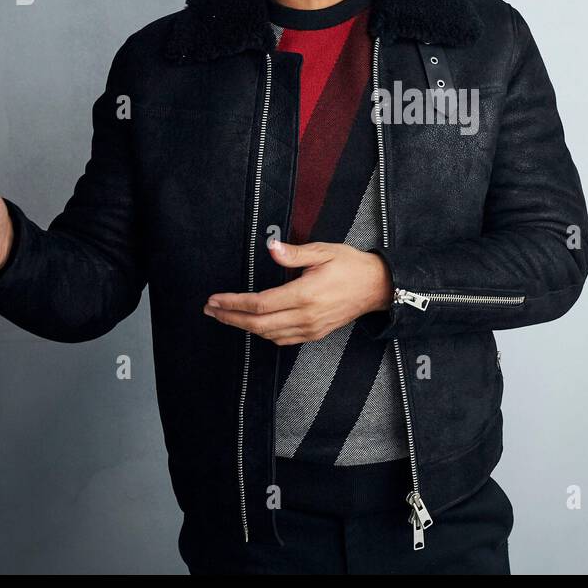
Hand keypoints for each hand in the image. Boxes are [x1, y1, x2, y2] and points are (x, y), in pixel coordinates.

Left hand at [204, 239, 391, 345]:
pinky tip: (254, 325)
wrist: (377, 287)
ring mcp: (310, 328)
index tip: (215, 299)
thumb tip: (272, 247)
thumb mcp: (324, 251)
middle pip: (258, 324)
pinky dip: (264, 334)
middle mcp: (306, 316)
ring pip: (268, 334)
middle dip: (230, 318)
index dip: (233, 303)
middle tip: (211, 310)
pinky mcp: (315, 333)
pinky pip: (282, 339)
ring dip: (244, 327)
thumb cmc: (351, 265)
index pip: (259, 303)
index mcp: (305, 294)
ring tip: (226, 316)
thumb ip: (295, 253)